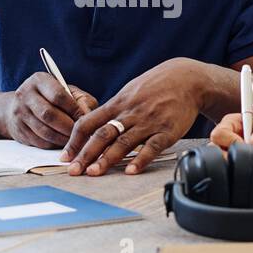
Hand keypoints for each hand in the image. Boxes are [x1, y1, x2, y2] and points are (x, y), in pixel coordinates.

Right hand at [2, 73, 98, 147]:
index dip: (74, 109)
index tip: (85, 119)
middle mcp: (25, 94)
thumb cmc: (53, 98)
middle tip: (81, 134)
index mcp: (39, 80)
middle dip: (68, 127)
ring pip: (44, 131)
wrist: (22, 107)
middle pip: (49, 115)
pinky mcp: (18, 129)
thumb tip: (88, 117)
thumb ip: (82, 101)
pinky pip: (39, 141)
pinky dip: (53, 145)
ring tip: (75, 140)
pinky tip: (62, 143)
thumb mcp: (69, 92)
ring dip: (62, 139)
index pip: (58, 96)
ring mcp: (19, 112)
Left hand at [62, 59, 199, 175]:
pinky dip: (141, 159)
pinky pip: (152, 147)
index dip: (75, 141)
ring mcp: (148, 122)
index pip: (88, 122)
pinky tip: (131, 171)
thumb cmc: (155, 87)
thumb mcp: (129, 92)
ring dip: (107, 159)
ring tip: (94, 173)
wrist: (187, 79)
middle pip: (102, 134)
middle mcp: (129, 113)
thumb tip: (93, 128)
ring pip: (123, 142)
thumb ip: (112, 110)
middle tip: (73, 170)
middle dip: (85, 154)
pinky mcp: (167, 131)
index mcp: (117, 103)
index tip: (65, 157)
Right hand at [209, 113, 252, 173]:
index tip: (243, 142)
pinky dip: (246, 173)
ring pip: (222, 163)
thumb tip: (251, 145)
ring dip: (238, 163)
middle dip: (229, 154)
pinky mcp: (241, 168)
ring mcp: (235, 155)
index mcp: (233, 124)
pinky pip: (236, 175)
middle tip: (246, 154)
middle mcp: (231, 139)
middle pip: (214, 149)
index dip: (229, 140)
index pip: (219, 133)